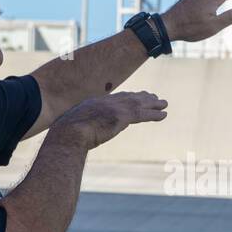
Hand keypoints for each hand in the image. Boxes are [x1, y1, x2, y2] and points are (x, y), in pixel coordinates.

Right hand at [49, 91, 167, 151]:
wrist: (69, 133)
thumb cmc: (67, 134)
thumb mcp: (74, 126)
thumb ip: (82, 126)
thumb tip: (81, 134)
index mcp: (96, 103)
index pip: (116, 97)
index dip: (128, 97)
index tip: (136, 96)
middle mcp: (107, 102)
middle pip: (130, 97)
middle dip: (143, 97)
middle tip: (154, 98)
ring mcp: (114, 108)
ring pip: (139, 103)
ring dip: (153, 104)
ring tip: (164, 104)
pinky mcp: (121, 116)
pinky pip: (143, 114)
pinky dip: (154, 114)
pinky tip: (164, 115)